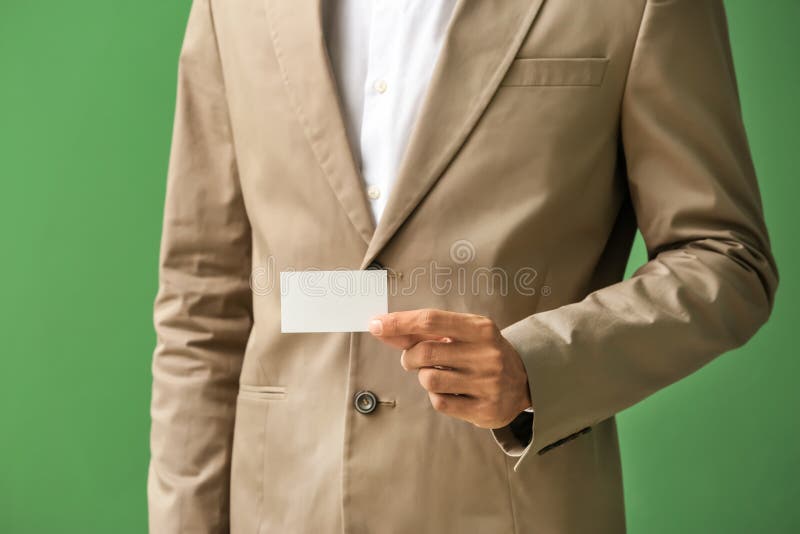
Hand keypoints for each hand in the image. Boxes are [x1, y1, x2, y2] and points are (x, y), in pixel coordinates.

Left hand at [368, 309, 531, 428]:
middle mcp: (486, 354)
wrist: (525, 381)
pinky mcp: (484, 409)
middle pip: (425, 352)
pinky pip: (440, 402)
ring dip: (423, 377)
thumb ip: (424, 331)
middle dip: (409, 356)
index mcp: (481, 328)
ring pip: (429, 380)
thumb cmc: (483, 352)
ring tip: (438, 374)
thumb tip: (383, 327)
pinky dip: (436, 396)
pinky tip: (451, 390)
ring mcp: (487, 383)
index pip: (431, 321)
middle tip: (414, 359)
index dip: (399, 322)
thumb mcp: (462, 334)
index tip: (376, 324)